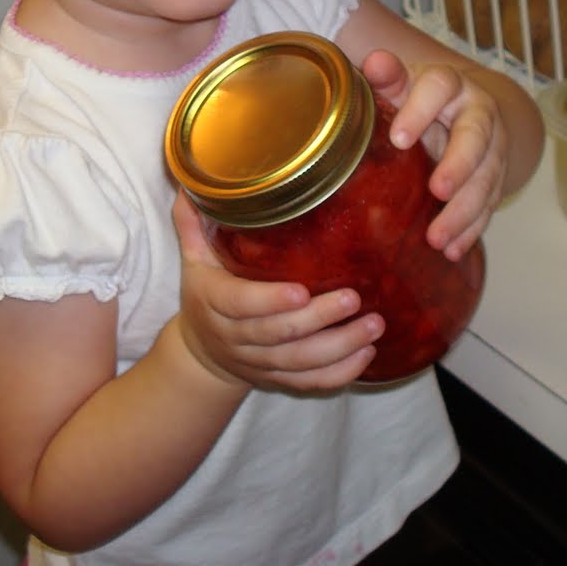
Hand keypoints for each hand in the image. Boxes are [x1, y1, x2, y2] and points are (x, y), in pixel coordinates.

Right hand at [172, 193, 383, 392]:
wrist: (201, 354)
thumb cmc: (204, 296)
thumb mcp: (193, 260)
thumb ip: (193, 223)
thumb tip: (192, 183)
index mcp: (214, 302)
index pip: (240, 305)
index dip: (270, 301)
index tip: (302, 290)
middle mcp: (236, 337)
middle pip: (279, 334)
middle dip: (319, 318)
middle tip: (354, 298)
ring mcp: (260, 363)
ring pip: (301, 362)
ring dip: (340, 346)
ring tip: (374, 325)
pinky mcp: (279, 379)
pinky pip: (311, 383)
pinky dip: (341, 373)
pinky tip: (367, 353)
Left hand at [361, 48, 509, 260]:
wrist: (464, 109)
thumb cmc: (419, 99)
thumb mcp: (403, 84)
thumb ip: (387, 77)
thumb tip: (375, 62)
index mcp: (449, 84)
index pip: (440, 86)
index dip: (421, 110)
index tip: (398, 138)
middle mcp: (478, 112)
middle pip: (476, 137)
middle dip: (459, 165)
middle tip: (437, 190)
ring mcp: (493, 147)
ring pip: (487, 177)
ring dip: (464, 210)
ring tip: (437, 238)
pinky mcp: (496, 176)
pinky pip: (489, 204)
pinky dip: (472, 229)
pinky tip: (453, 249)